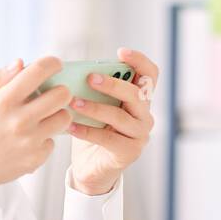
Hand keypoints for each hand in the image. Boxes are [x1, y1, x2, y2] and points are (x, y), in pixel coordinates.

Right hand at [0, 56, 73, 198]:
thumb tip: (21, 63)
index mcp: (3, 102)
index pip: (38, 72)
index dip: (52, 63)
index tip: (54, 65)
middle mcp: (20, 121)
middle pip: (62, 95)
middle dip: (60, 90)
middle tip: (52, 94)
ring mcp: (30, 142)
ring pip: (64, 118)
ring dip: (57, 114)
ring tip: (43, 116)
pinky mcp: (36, 158)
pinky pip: (53, 141)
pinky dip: (44, 138)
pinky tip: (29, 139)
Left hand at [67, 47, 157, 194]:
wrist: (91, 167)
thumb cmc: (92, 130)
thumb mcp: (93, 104)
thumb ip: (90, 87)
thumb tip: (71, 69)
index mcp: (139, 99)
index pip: (150, 74)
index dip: (140, 60)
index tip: (120, 52)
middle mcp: (144, 115)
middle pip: (136, 93)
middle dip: (112, 84)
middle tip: (89, 78)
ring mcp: (139, 134)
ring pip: (121, 116)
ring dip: (95, 107)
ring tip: (73, 102)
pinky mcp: (129, 152)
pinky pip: (108, 138)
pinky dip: (87, 131)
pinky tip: (70, 126)